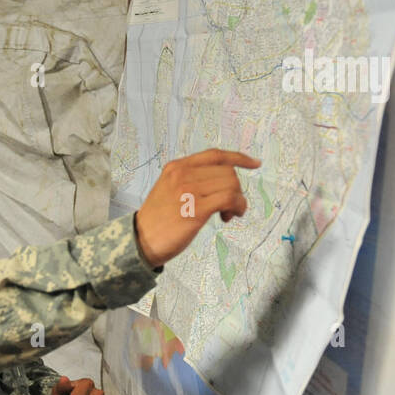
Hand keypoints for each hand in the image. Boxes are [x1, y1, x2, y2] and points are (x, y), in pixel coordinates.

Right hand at [134, 148, 260, 267]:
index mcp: (176, 167)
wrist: (140, 240)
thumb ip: (189, 179)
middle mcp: (183, 174)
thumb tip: (221, 182)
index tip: (254, 164)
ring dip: (237, 200)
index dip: (238, 158)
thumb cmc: (157, 220)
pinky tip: (229, 216)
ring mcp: (189, 190)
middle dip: (235, 189)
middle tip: (228, 207)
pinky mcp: (196, 208)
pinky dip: (237, 207)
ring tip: (227, 214)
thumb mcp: (168, 189)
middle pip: (227, 171)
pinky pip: (229, 199)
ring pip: (231, 184)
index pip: (215, 155)